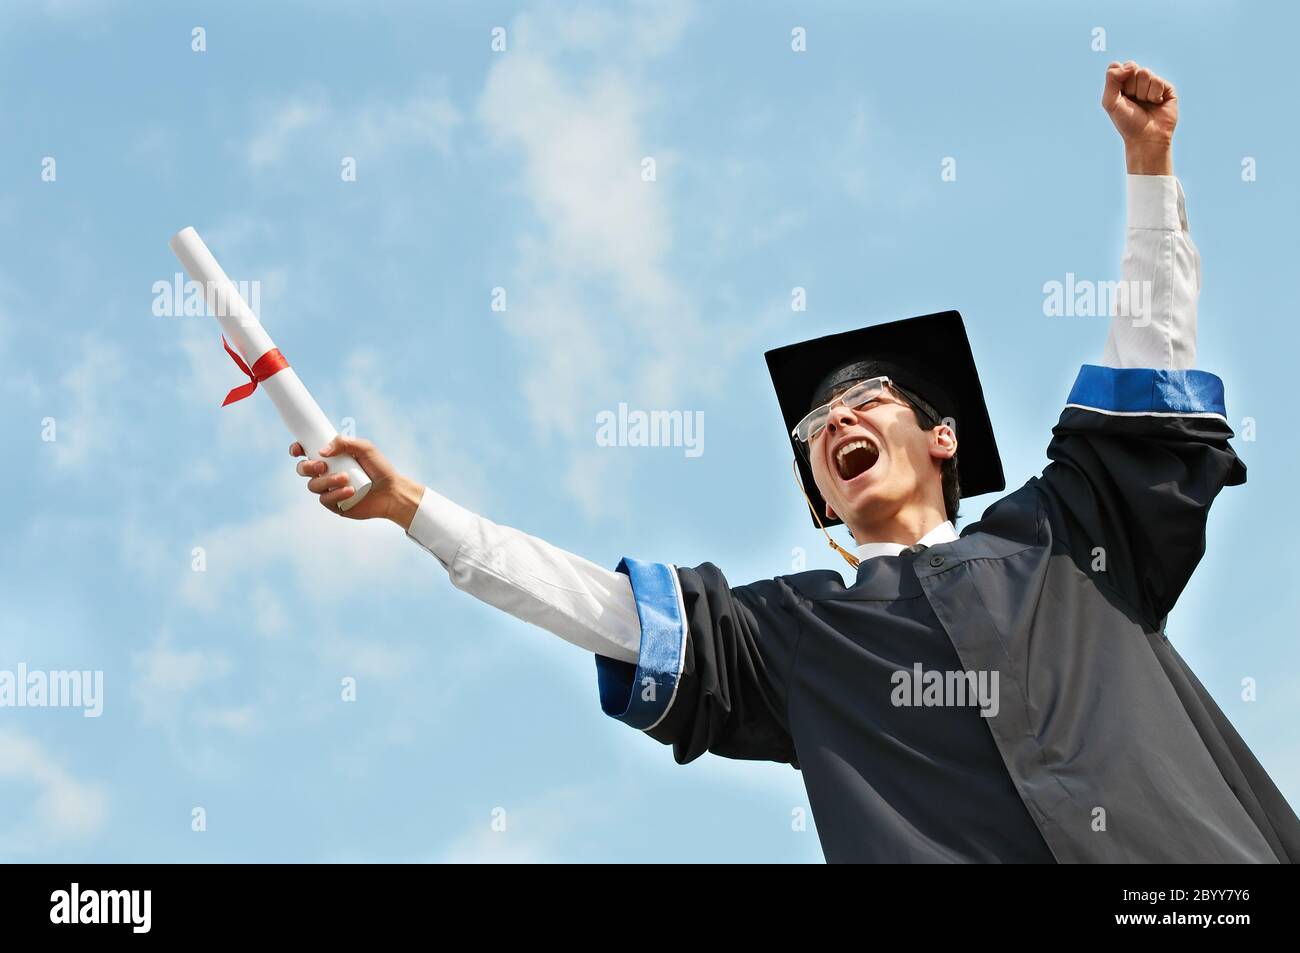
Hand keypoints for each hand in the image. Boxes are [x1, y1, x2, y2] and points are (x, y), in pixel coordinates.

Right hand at [290, 436, 422, 527]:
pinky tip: (350, 491)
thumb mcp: (365, 448)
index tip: (298, 450)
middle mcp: (327, 473)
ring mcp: (329, 489)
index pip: (307, 452)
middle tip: (322, 466)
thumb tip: (322, 451)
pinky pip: (325, 500)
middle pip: (303, 470)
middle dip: (307, 467)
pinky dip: (336, 494)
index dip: (298, 449)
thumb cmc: (379, 468)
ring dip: (327, 481)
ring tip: (346, 479)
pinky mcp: (335, 505)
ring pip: (313, 485)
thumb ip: (345, 442)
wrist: (392, 491)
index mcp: (331, 457)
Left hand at [1102, 60, 1176, 173]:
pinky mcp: (1166, 87)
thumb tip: (1129, 65)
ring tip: (1145, 104)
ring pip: (1145, 73)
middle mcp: (1137, 82)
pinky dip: (1154, 94)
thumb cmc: (1126, 122)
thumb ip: (1112, 79)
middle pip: (1132, 67)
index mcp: (1122, 84)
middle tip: (1133, 102)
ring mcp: (1152, 83)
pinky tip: (1156, 103)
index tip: (1120, 95)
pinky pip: (1157, 81)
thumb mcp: (1110, 102)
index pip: (1117, 66)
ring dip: (1142, 92)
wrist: (1146, 137)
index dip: (1118, 78)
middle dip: (1130, 87)